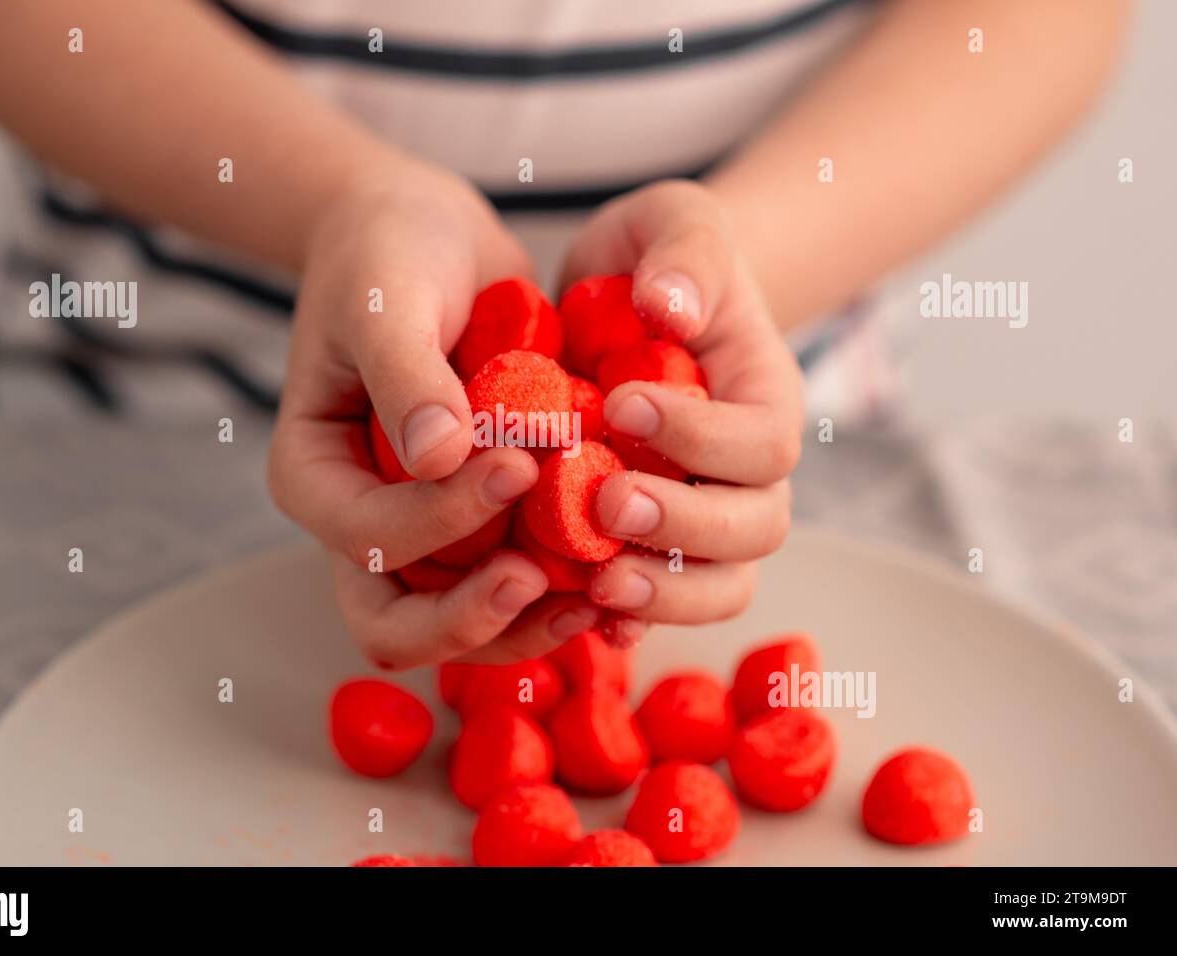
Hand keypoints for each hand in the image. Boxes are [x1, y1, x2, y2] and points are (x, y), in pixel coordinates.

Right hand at [267, 160, 599, 668]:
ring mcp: (427, 528)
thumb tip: (437, 456)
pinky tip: (619, 580)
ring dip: (527, 622)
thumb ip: (405, 375)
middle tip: (547, 584)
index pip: (368, 537)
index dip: (440, 520)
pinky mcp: (484, 519)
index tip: (516, 466)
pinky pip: (516, 580)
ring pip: (464, 620)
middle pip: (399, 622)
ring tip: (602, 598)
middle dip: (474, 619)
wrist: (429, 237)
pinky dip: (562, 593)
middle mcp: (367, 520)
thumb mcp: (384, 300)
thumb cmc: (387, 255)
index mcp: (317, 478)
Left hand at [559, 179, 802, 630]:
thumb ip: (685, 251)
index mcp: (764, 396)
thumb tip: (670, 307)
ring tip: (598, 582)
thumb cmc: (658, 261)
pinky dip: (633, 616)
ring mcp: (708, 515)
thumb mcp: (675, 222)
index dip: (699, 435)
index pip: (761, 439)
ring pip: (722, 582)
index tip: (620, 405)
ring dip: (667, 590)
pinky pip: (667, 599)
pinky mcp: (658, 544)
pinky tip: (585, 613)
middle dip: (684, 526)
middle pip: (754, 527)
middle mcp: (748, 470)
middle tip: (608, 503)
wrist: (627, 305)